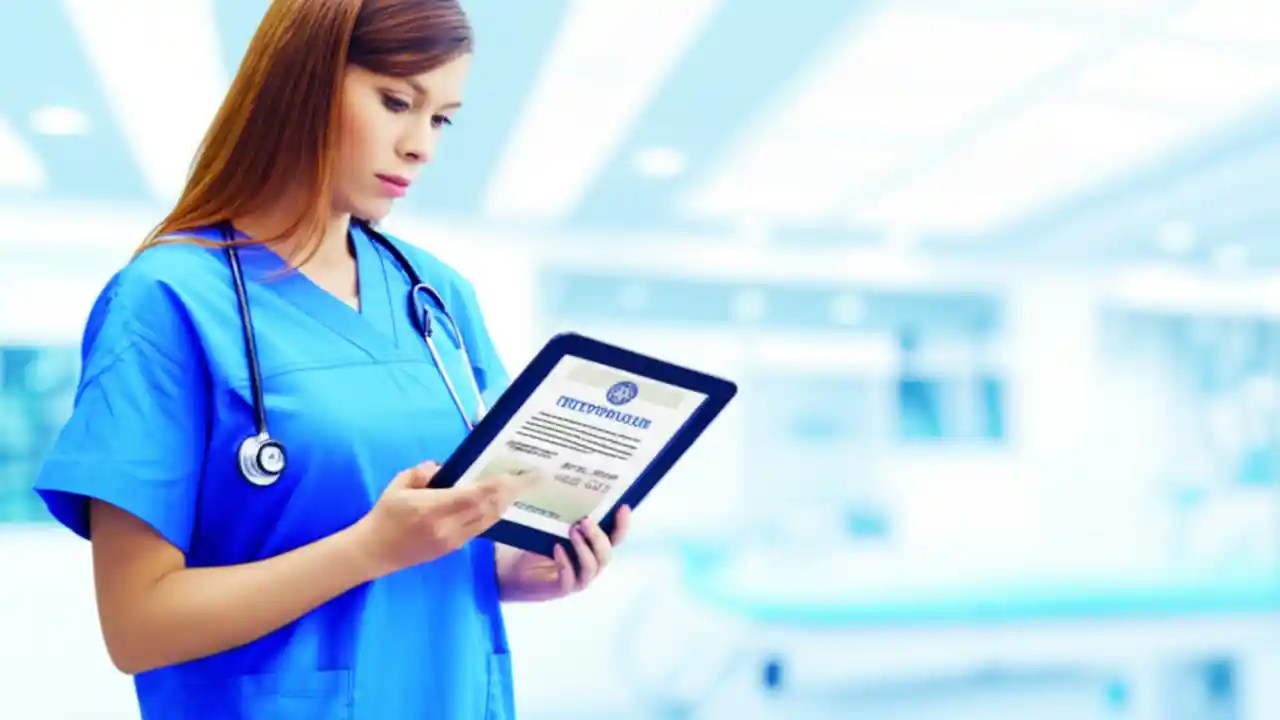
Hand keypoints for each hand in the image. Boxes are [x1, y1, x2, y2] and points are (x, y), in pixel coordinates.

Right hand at [349, 461, 539, 579]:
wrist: (374, 552)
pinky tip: (499, 502)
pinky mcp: (453, 548)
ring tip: (520, 487)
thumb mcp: (398, 485)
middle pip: (490, 509)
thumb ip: (422, 473)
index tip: (521, 474)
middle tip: (531, 477)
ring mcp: (453, 540)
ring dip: (506, 503)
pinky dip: (493, 513)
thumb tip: (442, 468)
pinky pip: (481, 528)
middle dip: (512, 492)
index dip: (503, 485)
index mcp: (434, 509)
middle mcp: (448, 527)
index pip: (477, 496)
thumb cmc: (384, 515)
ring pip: (489, 520)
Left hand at [496, 505, 631, 601]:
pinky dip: (566, 562)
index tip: (622, 507)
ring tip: (572, 531)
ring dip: (584, 548)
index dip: (622, 525)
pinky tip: (556, 548)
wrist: (510, 568)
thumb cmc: (534, 545)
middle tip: (585, 520)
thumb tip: (569, 486)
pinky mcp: (562, 588)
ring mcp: (578, 578)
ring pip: (592, 566)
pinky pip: (571, 579)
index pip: (615, 538)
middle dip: (598, 536)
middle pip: (606, 554)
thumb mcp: (551, 526)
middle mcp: (590, 564)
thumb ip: (564, 514)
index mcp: (592, 548)